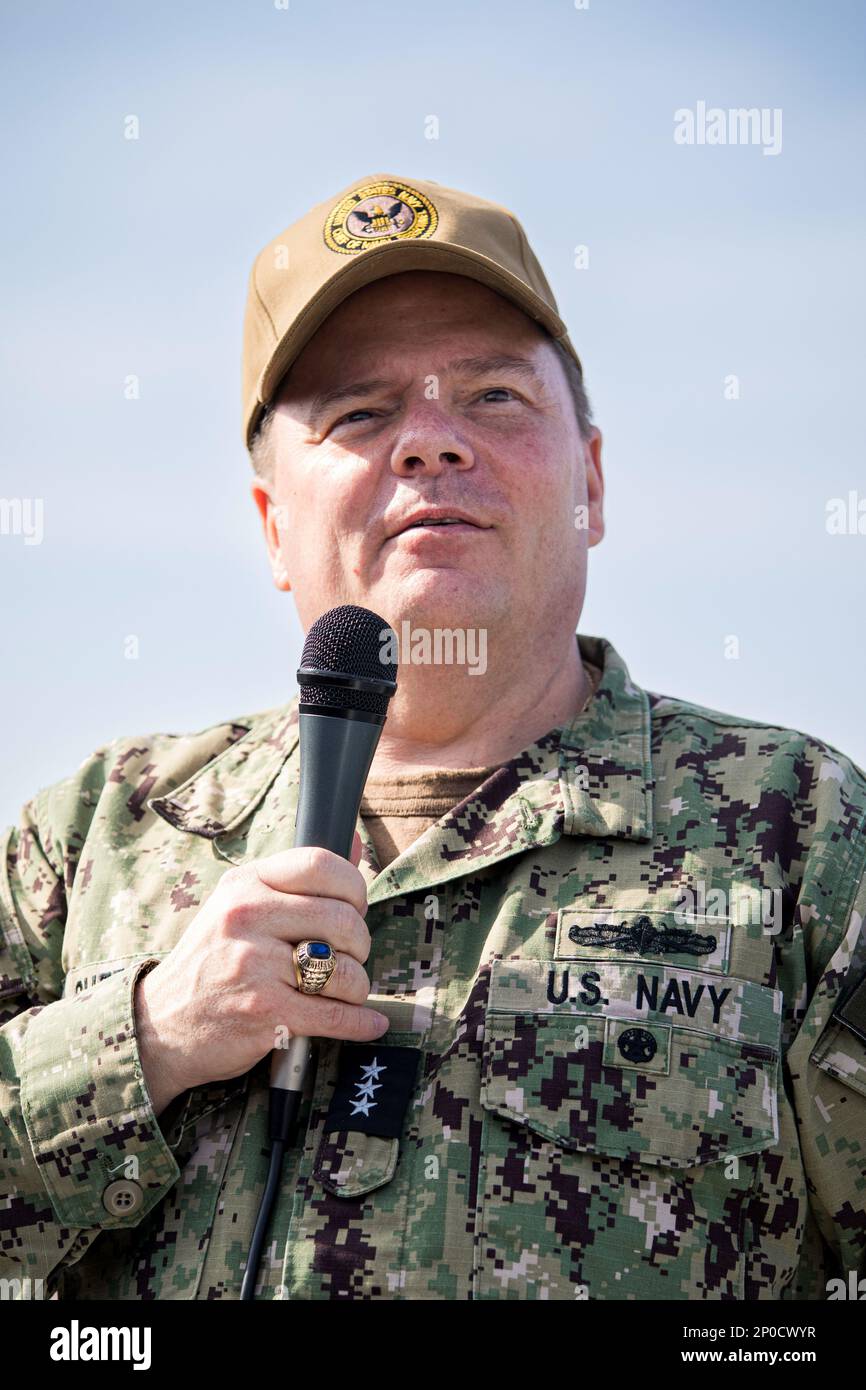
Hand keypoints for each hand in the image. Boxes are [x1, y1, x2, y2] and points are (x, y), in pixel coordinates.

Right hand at [134, 832, 386, 1114]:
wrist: (161, 1025)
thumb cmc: (212, 961)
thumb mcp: (239, 904)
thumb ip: (298, 878)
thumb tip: (355, 842)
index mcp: (245, 884)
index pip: (320, 864)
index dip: (353, 888)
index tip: (354, 908)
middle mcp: (247, 916)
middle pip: (343, 920)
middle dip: (360, 944)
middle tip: (350, 956)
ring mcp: (254, 964)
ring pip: (344, 970)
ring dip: (357, 986)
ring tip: (345, 990)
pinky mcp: (264, 1011)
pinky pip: (335, 1014)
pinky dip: (361, 1022)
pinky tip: (370, 1023)